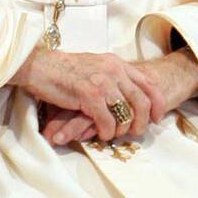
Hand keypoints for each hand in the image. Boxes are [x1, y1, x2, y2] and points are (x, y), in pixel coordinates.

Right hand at [33, 49, 197, 147]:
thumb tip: (129, 98)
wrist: (40, 66)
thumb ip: (113, 77)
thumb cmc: (65, 70)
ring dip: (122, 129)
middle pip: (142, 101)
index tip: (156, 117)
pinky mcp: (88, 95)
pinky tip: (100, 134)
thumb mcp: (96, 67)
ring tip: (113, 133)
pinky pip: (107, 121)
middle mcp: (113, 70)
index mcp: (117, 63)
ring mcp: (102, 82)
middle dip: (142, 121)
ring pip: (126, 113)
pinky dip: (106, 131)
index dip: (157, 103)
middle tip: (135, 132)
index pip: (149, 83)